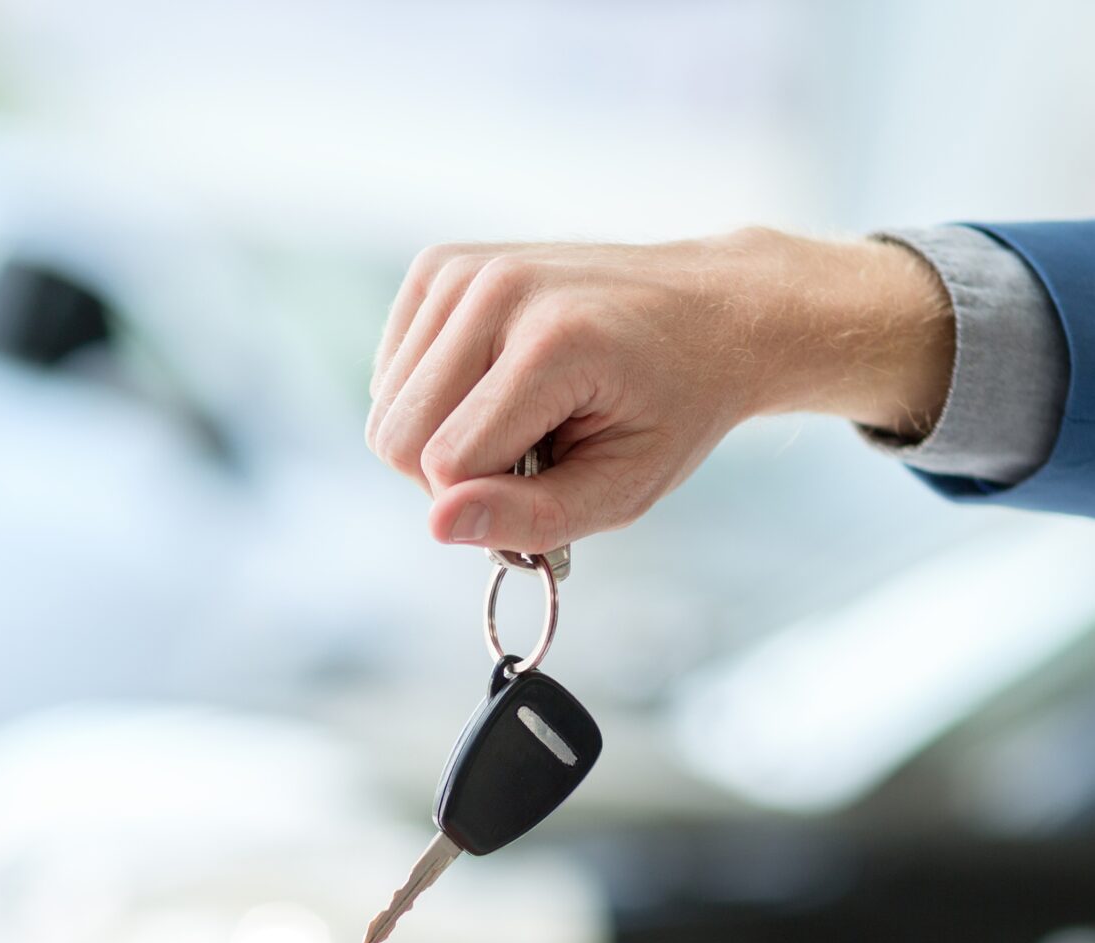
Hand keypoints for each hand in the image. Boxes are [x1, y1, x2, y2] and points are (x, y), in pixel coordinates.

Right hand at [367, 228, 954, 554]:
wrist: (709, 311)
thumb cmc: (671, 407)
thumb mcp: (625, 487)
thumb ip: (530, 517)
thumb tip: (436, 525)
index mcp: (554, 342)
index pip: (445, 463)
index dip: (485, 501)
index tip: (548, 483)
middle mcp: (498, 288)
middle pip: (397, 436)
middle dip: (453, 473)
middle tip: (532, 455)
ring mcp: (462, 268)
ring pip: (385, 408)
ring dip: (442, 435)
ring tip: (521, 413)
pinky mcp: (439, 265)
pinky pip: (389, 373)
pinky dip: (431, 398)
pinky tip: (495, 385)